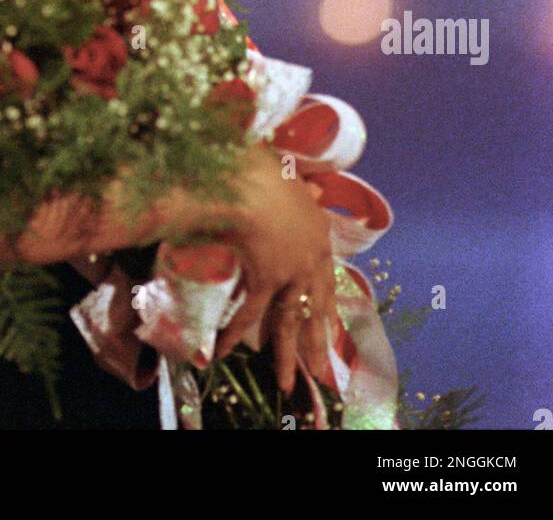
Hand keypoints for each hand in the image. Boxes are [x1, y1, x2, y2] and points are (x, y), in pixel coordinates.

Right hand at [211, 142, 336, 392]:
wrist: (255, 180)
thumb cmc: (268, 169)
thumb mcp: (292, 177)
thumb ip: (301, 188)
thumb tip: (314, 186)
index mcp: (319, 236)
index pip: (327, 282)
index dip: (327, 308)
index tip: (329, 330)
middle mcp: (312, 259)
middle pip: (314, 310)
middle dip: (315, 343)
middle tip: (319, 373)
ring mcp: (292, 272)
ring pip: (288, 321)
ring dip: (284, 354)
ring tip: (283, 382)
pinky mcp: (267, 278)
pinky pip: (249, 312)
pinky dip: (234, 331)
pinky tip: (223, 350)